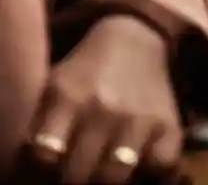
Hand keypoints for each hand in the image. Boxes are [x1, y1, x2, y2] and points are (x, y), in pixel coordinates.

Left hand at [25, 16, 181, 184]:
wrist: (135, 42)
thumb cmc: (85, 73)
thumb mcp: (52, 88)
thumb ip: (38, 127)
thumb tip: (31, 170)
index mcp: (67, 97)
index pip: (44, 155)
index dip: (40, 173)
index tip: (47, 171)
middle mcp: (104, 109)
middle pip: (76, 173)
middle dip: (69, 181)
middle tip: (73, 175)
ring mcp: (140, 119)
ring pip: (114, 177)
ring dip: (103, 183)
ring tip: (99, 175)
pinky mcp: (170, 126)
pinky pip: (160, 167)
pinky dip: (148, 174)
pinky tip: (137, 167)